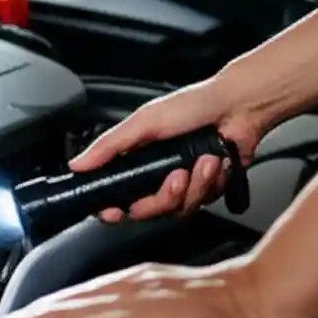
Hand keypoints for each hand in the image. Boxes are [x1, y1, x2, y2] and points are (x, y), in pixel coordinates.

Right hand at [70, 77, 266, 221]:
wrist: (239, 107)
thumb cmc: (193, 106)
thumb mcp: (143, 122)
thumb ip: (109, 146)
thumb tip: (77, 164)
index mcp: (135, 159)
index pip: (114, 195)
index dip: (111, 209)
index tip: (114, 211)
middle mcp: (155, 175)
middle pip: (147, 210)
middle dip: (164, 197)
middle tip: (175, 176)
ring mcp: (182, 184)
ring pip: (177, 209)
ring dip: (194, 186)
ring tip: (204, 161)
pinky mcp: (207, 189)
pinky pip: (203, 202)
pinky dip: (213, 182)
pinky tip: (217, 162)